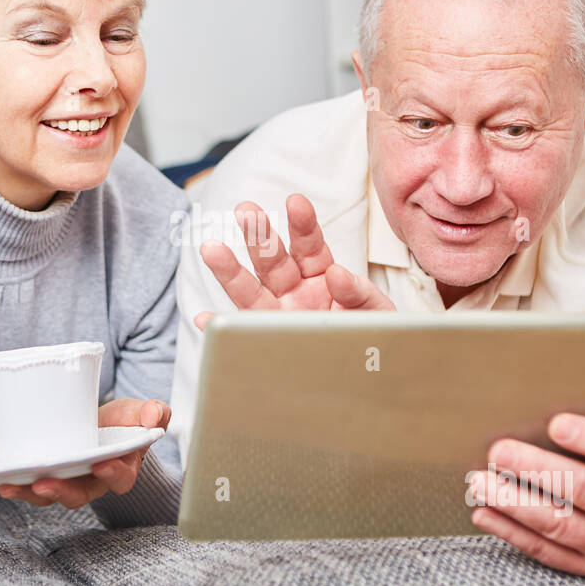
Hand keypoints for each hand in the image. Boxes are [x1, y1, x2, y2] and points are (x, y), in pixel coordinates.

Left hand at [0, 398, 170, 507]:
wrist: (103, 427)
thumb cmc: (124, 422)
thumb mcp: (141, 412)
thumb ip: (155, 413)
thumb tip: (154, 417)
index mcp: (120, 469)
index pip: (120, 478)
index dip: (112, 474)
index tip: (102, 463)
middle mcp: (91, 482)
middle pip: (76, 495)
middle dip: (58, 492)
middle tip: (43, 484)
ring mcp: (66, 481)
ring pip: (46, 494)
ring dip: (25, 493)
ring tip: (5, 486)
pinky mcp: (44, 475)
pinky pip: (23, 484)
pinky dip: (3, 483)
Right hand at [194, 193, 393, 328]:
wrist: (370, 382)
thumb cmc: (375, 342)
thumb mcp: (379, 314)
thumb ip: (360, 293)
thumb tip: (336, 275)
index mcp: (322, 277)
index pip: (310, 246)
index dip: (303, 225)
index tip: (295, 203)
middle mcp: (294, 293)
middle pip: (273, 261)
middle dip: (259, 236)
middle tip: (246, 210)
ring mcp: (278, 318)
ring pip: (251, 292)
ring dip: (230, 271)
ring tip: (212, 249)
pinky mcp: (267, 346)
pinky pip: (241, 337)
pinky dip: (220, 330)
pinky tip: (205, 320)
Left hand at [465, 414, 584, 576]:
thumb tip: (543, 407)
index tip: (555, 424)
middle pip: (583, 490)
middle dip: (536, 469)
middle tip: (497, 451)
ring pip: (558, 524)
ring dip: (513, 503)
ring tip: (478, 482)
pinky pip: (544, 551)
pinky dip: (509, 532)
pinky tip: (483, 512)